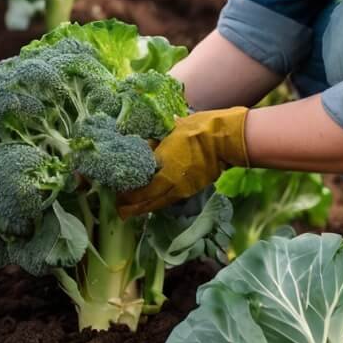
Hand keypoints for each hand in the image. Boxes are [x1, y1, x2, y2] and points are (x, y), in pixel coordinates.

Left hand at [117, 106, 248, 218]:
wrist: (223, 139)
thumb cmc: (195, 130)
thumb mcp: (169, 132)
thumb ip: (154, 143)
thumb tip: (141, 145)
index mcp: (165, 170)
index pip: (143, 191)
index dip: (130, 197)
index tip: (118, 198)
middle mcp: (173, 184)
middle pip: (150, 202)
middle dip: (134, 208)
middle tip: (121, 212)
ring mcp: (184, 189)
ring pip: (162, 203)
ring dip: (147, 208)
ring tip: (134, 211)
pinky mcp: (193, 189)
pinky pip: (172, 199)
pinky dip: (160, 202)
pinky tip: (154, 202)